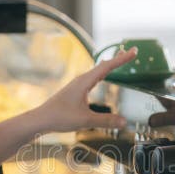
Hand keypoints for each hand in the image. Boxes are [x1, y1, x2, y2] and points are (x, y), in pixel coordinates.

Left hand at [0, 47, 137, 167]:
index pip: (108, 67)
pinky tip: (101, 78)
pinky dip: (102, 74)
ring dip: (110, 66)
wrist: (41, 119)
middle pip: (103, 65)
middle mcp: (82, 80)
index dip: (122, 59)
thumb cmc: (60, 117)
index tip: (134, 51)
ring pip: (98, 72)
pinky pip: (93, 79)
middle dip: (118, 59)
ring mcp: (78, 85)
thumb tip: (124, 122)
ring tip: (119, 61)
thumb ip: (106, 121)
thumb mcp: (85, 120)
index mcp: (84, 82)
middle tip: (130, 52)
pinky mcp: (75, 92)